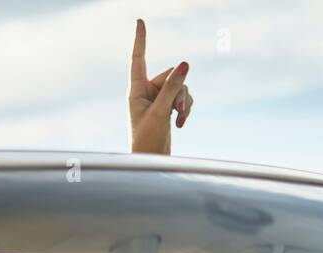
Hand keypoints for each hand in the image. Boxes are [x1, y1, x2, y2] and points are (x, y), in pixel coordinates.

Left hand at [128, 19, 192, 154]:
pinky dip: (186, 108)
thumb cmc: (147, 140)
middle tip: (175, 110)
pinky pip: (185, 96)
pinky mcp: (168, 107)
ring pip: (181, 85)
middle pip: (171, 74)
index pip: (137, 60)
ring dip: (184, 101)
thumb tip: (185, 63)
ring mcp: (158, 99)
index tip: (140, 21)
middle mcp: (145, 92)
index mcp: (135, 91)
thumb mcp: (160, 112)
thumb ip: (172, 88)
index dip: (140, 40)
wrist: (151, 161)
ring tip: (178, 118)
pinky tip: (181, 124)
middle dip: (179, 90)